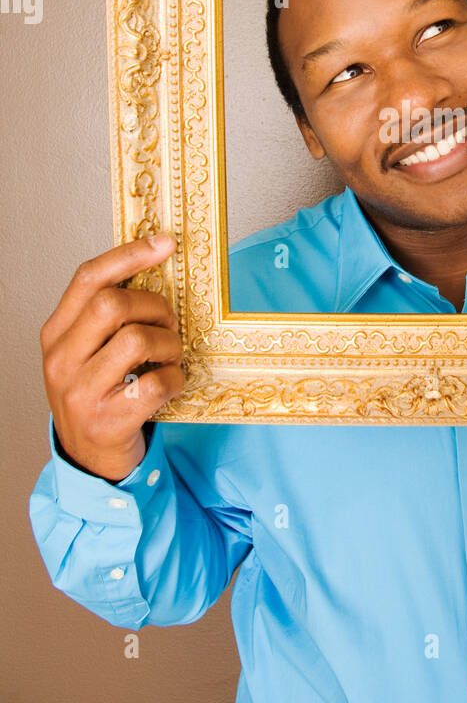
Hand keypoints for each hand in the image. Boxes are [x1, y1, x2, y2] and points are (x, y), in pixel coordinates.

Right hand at [40, 234, 183, 480]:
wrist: (89, 459)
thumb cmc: (99, 393)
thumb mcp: (89, 350)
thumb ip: (107, 315)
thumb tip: (154, 260)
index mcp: (56, 334)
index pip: (89, 278)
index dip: (130, 254)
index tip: (164, 243)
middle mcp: (61, 360)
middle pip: (113, 304)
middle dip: (154, 306)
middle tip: (169, 322)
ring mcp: (80, 393)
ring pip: (136, 340)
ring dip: (168, 343)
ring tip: (170, 355)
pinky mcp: (107, 421)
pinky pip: (155, 383)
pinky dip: (174, 379)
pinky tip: (170, 382)